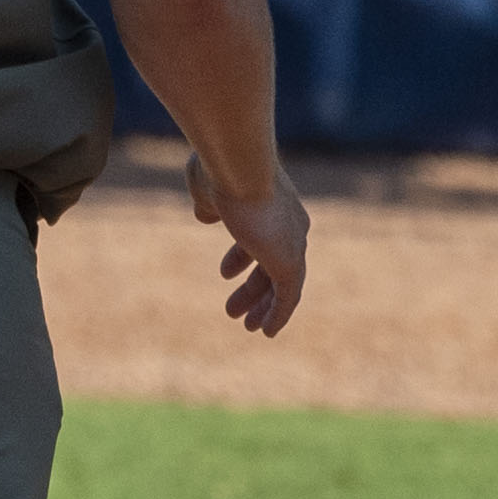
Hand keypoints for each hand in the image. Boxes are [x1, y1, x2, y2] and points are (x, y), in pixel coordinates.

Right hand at [186, 153, 308, 336]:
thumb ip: (208, 202)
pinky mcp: (290, 262)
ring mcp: (292, 243)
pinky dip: (279, 314)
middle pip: (274, 263)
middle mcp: (290, 224)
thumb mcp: (205, 186)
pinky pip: (288, 296)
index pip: (262, 236)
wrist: (238, 166)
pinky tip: (266, 332)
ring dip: (262, 305)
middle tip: (234, 308)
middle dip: (254, 287)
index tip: (225, 273)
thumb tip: (205, 215)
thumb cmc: (220, 169)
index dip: (243, 256)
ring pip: (282, 283)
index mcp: (272, 203)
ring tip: (246, 325)